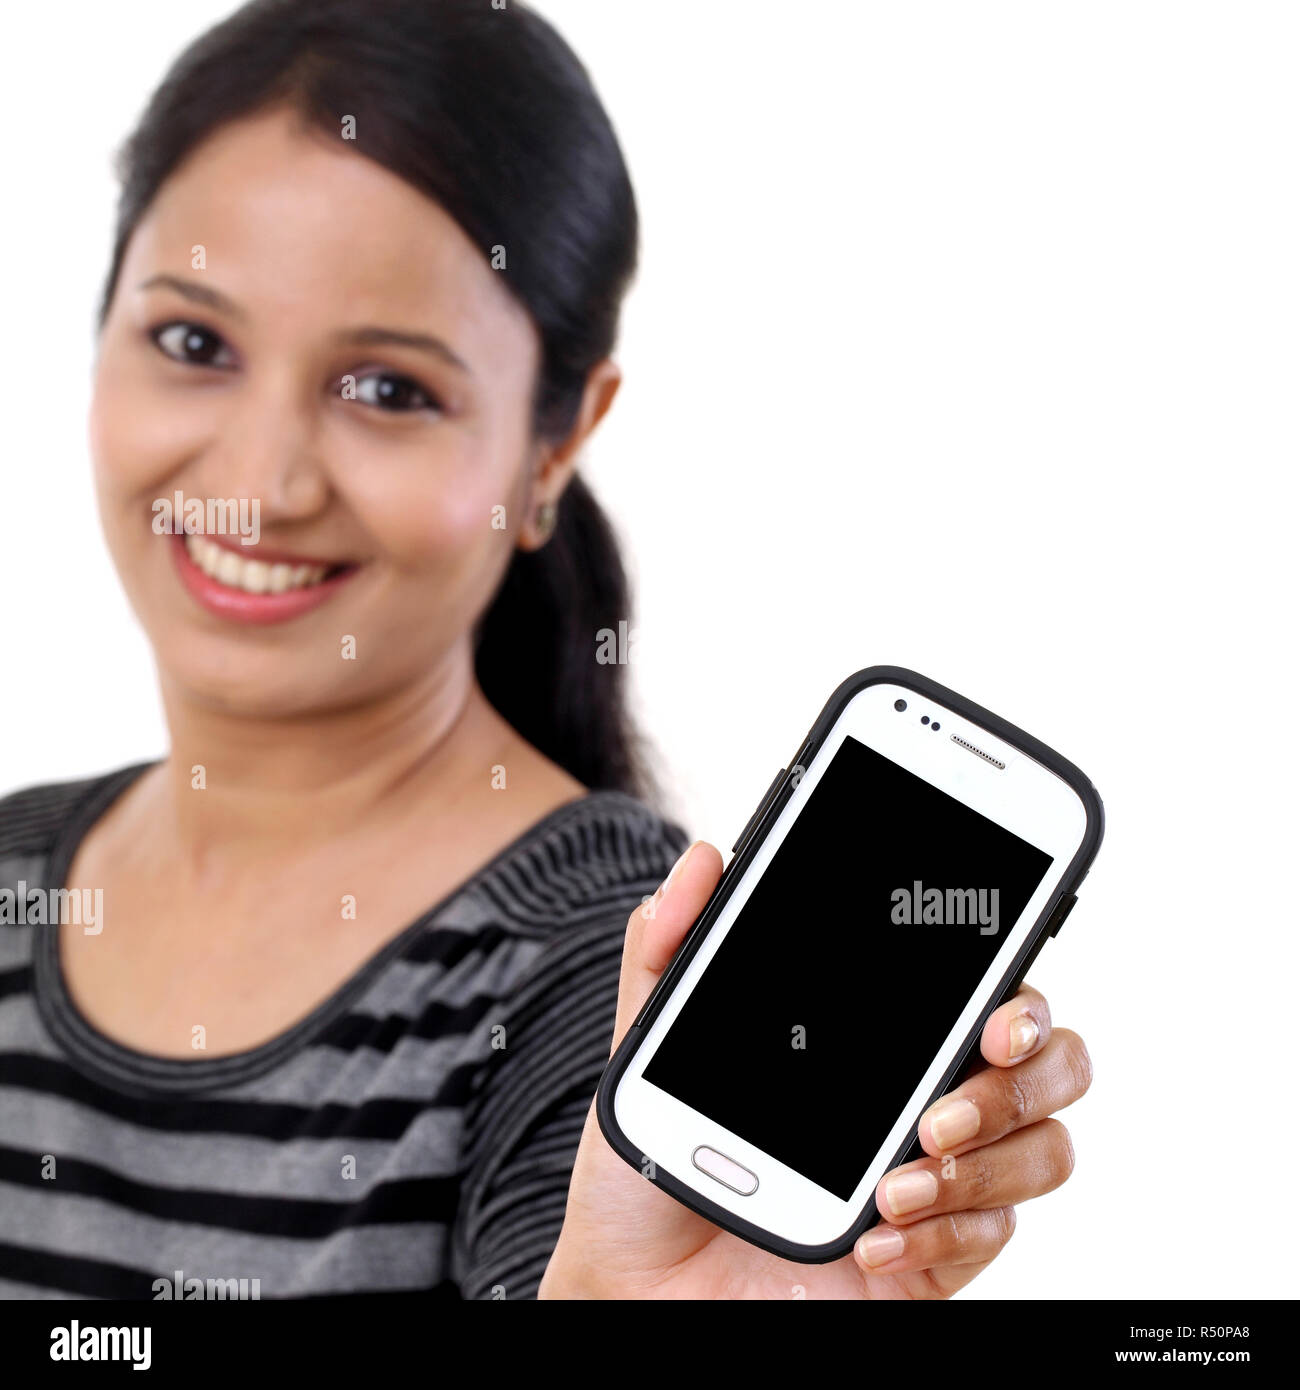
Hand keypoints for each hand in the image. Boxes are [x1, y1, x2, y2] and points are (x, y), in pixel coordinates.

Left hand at [539, 840, 1092, 1299]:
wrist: (639, 1278)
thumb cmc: (660, 1157)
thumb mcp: (653, 1047)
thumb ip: (668, 950)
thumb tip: (704, 861)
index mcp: (883, 1036)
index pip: (988, 991)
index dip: (1021, 997)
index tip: (997, 1013)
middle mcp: (929, 1097)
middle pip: (1053, 1067)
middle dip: (1020, 1082)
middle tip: (941, 1111)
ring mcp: (939, 1177)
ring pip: (1045, 1152)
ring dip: (985, 1166)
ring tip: (893, 1186)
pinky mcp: (933, 1256)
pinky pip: (990, 1238)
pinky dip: (943, 1238)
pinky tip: (874, 1242)